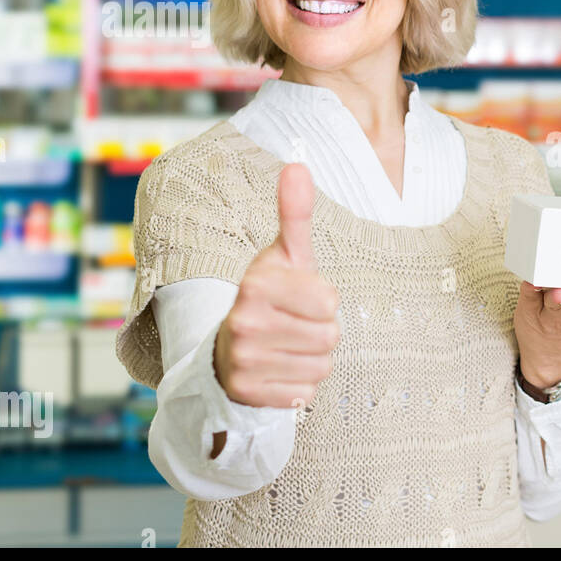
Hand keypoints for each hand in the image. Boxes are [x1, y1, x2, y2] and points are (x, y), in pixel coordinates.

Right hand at [214, 163, 339, 408]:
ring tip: (287, 346)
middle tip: (294, 325)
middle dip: (321, 332)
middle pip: (330, 336)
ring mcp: (242, 361)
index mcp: (256, 284)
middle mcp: (243, 322)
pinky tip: (278, 371)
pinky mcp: (247, 394)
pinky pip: (305, 393)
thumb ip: (294, 213)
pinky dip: (298, 385)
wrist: (229, 349)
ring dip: (312, 358)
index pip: (330, 302)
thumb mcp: (285, 255)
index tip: (300, 298)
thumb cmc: (270, 297)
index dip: (324, 301)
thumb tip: (297, 166)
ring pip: (321, 366)